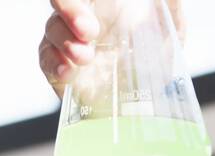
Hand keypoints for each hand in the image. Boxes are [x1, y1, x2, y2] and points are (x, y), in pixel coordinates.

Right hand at [39, 0, 185, 100]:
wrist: (156, 87)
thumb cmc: (157, 43)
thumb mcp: (168, 16)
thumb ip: (165, 0)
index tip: (91, 5)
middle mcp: (81, 15)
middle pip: (61, 3)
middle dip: (70, 12)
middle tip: (90, 31)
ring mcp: (69, 42)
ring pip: (52, 31)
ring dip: (64, 42)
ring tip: (85, 58)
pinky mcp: (61, 70)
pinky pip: (46, 61)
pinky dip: (53, 64)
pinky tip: (67, 72)